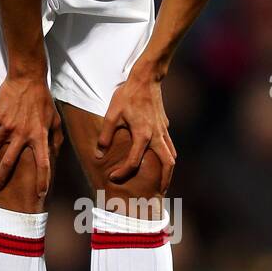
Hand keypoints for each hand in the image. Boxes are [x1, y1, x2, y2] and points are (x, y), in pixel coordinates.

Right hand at [0, 75, 61, 196]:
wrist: (27, 78)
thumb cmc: (43, 99)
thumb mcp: (55, 119)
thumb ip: (55, 138)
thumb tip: (54, 154)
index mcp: (40, 136)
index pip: (43, 163)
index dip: (43, 180)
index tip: (41, 194)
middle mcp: (23, 134)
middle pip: (9, 162)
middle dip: (1, 178)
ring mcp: (8, 125)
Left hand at [95, 69, 175, 193]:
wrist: (146, 78)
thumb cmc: (127, 94)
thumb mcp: (112, 114)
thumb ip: (106, 136)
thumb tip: (99, 154)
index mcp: (143, 135)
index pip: (133, 162)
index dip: (122, 173)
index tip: (113, 177)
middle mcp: (156, 135)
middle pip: (167, 164)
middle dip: (164, 180)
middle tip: (159, 192)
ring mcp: (163, 130)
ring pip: (172, 155)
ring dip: (168, 169)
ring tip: (162, 181)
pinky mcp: (165, 125)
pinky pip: (169, 145)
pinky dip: (167, 156)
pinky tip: (159, 159)